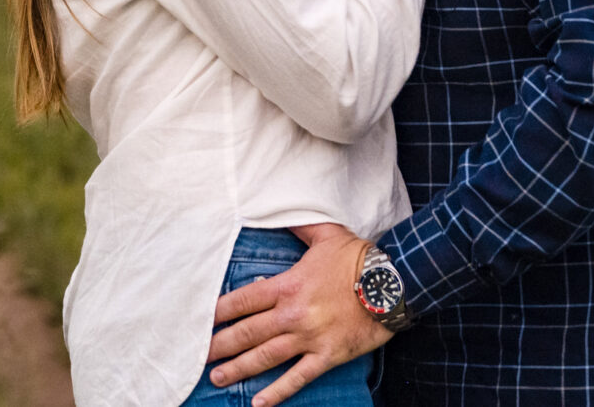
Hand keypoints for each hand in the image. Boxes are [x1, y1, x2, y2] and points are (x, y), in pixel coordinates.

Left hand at [208, 229, 392, 406]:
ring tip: (217, 377)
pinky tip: (259, 403)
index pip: (243, 301)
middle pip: (248, 332)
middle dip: (220, 345)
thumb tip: (279, 207)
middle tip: (199, 356)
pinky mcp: (328, 356)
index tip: (199, 321)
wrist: (394, 285)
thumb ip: (299, 224)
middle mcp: (293, 314)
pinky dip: (278, 392)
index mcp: (288, 285)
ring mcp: (310, 338)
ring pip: (266, 357)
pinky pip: (299, 377)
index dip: (218, 312)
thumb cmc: (359, 258)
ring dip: (239, 369)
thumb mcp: (326, 234)